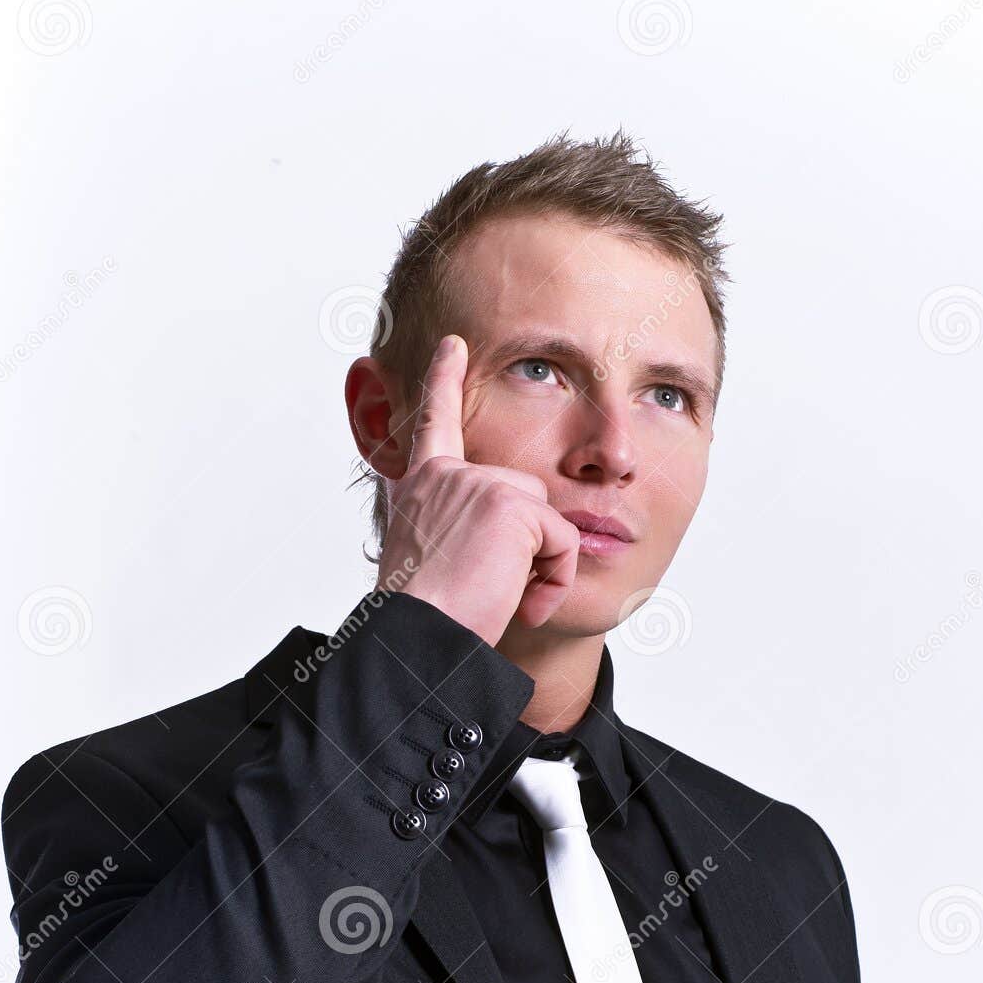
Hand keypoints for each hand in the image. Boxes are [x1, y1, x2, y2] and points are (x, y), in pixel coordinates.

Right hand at [376, 334, 578, 643]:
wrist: (417, 638)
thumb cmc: (422, 616)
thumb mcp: (429, 561)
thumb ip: (455, 531)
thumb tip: (495, 542)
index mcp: (420, 485)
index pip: (434, 422)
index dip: (443, 381)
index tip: (453, 344)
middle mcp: (446, 475)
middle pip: (524, 492)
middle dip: (527, 546)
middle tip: (490, 589)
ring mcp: (479, 483)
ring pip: (547, 519)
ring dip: (540, 566)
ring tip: (500, 597)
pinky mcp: (512, 504)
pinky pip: (564, 542)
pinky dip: (554, 581)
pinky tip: (520, 602)